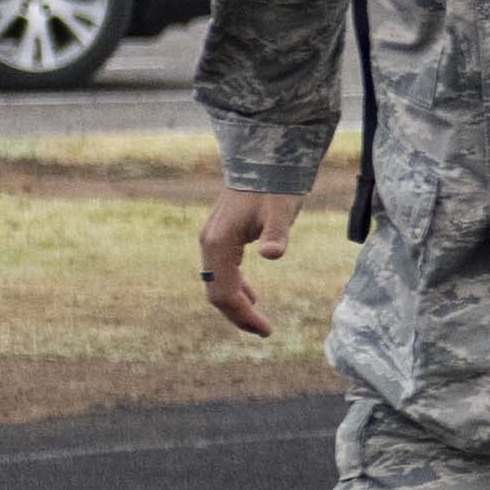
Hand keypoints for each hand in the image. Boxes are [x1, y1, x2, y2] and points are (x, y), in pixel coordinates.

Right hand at [200, 184, 304, 335]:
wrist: (264, 159)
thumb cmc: (275, 186)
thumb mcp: (280, 211)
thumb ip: (276, 233)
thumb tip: (272, 254)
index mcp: (218, 243)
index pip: (224, 292)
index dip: (243, 315)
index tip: (266, 329)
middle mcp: (209, 243)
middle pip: (216, 292)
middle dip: (238, 315)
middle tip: (264, 330)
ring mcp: (213, 240)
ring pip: (217, 283)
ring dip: (236, 304)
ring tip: (258, 322)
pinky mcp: (221, 237)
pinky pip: (222, 271)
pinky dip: (235, 288)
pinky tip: (251, 297)